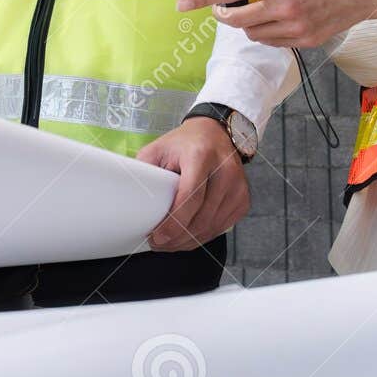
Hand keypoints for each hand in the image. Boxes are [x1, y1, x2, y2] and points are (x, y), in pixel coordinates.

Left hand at [136, 117, 250, 251]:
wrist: (215, 134)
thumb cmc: (183, 144)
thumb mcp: (158, 149)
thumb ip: (146, 173)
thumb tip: (132, 202)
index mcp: (201, 155)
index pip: (191, 197)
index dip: (174, 222)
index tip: (157, 236)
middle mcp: (225, 171)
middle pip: (202, 218)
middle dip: (177, 237)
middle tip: (157, 243)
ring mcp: (238, 187)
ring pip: (211, 227)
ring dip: (188, 240)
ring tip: (169, 242)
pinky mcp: (243, 199)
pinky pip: (221, 228)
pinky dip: (202, 236)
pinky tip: (187, 235)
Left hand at [176, 0, 376, 48]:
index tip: (181, 4)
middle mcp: (287, 8)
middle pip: (237, 19)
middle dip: (222, 14)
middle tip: (222, 5)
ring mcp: (296, 27)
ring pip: (252, 32)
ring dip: (244, 22)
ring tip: (253, 7)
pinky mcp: (306, 41)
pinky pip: (272, 40)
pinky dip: (264, 30)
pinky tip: (273, 16)